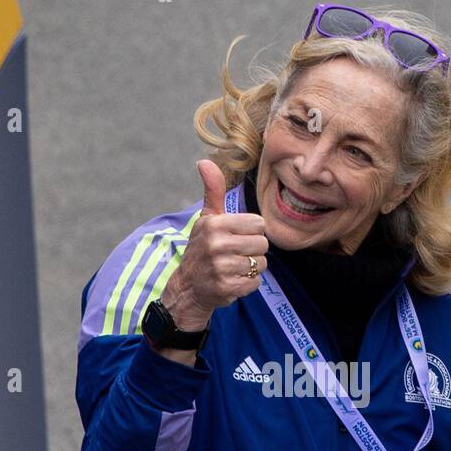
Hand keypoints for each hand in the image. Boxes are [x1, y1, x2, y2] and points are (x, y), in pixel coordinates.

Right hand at [159, 159, 268, 331]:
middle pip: (262, 244)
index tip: (236, 236)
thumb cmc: (202, 247)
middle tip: (236, 253)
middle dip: (253, 249)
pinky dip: (248, 283)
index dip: (251, 231)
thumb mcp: (206, 218)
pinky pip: (255, 282)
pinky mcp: (227, 288)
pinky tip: (233, 280)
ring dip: (251, 267)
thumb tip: (204, 161)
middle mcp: (217, 245)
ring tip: (234, 266)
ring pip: (261, 264)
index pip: (258, 224)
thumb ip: (213, 190)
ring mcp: (221, 268)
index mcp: (215, 224)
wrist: (188, 286)